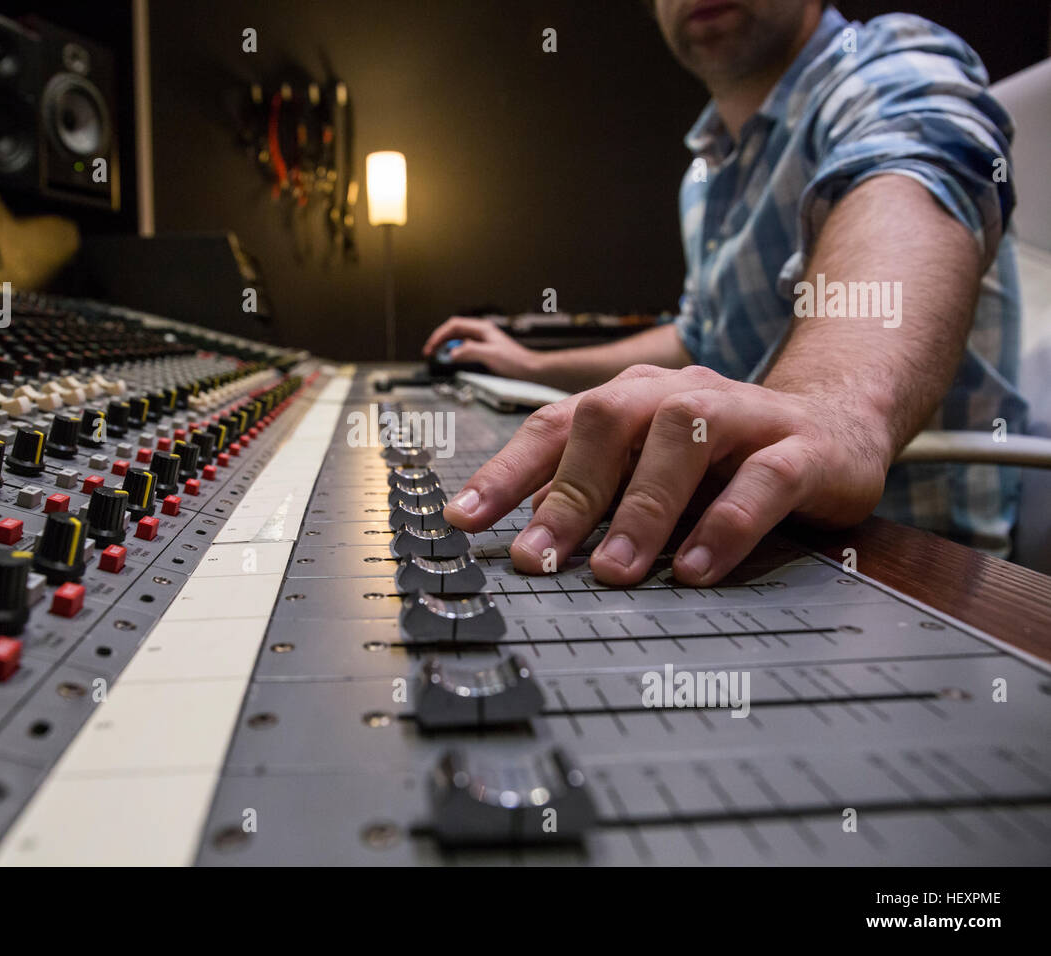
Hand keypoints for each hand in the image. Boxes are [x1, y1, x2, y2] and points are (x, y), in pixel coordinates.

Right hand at [422, 316, 538, 379]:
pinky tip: (451, 359)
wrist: (529, 370)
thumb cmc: (515, 361)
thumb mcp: (491, 355)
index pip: (453, 325)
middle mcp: (480, 332)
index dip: (439, 335)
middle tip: (428, 352)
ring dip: (445, 347)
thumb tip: (452, 353)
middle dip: (439, 340)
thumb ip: (470, 351)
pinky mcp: (482, 350)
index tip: (431, 347)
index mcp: (481, 328)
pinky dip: (454, 353)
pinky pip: (463, 348)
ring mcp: (481, 341)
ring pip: (457, 340)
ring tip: (436, 356)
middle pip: (453, 331)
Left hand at [443, 365, 891, 585]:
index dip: (505, 471)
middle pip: (608, 425)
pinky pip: (761, 481)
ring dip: (641, 510)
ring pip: (679, 442)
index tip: (462, 520)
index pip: (555, 426)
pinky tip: (696, 570)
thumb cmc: (724, 456)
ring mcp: (741, 415)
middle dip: (566, 494)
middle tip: (535, 559)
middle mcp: (678, 394)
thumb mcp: (651, 467)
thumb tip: (527, 528)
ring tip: (613, 573)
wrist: (837, 423)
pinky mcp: (801, 449)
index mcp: (631, 398)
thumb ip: (597, 489)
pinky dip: (726, 524)